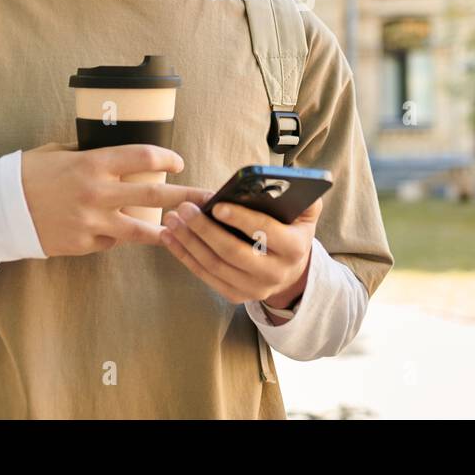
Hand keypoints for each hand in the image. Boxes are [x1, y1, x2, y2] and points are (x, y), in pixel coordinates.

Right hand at [20, 142, 198, 256]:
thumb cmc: (28, 173)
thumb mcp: (60, 153)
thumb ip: (90, 155)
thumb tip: (117, 159)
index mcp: (93, 163)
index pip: (142, 157)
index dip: (166, 158)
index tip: (178, 162)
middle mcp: (97, 193)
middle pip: (155, 194)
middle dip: (188, 196)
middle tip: (210, 198)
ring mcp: (92, 223)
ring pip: (141, 229)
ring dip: (166, 228)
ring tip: (186, 229)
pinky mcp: (83, 245)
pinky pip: (111, 242)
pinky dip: (117, 237)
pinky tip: (117, 231)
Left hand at [159, 191, 322, 308]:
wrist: (291, 270)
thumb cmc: (291, 229)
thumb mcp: (305, 211)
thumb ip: (299, 193)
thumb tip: (277, 178)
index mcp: (295, 248)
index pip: (266, 232)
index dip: (241, 219)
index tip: (217, 205)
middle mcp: (276, 273)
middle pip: (233, 252)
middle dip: (205, 229)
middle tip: (184, 208)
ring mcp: (255, 289)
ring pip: (215, 265)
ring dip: (189, 242)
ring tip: (172, 220)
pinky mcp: (236, 296)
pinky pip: (206, 276)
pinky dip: (185, 256)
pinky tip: (170, 237)